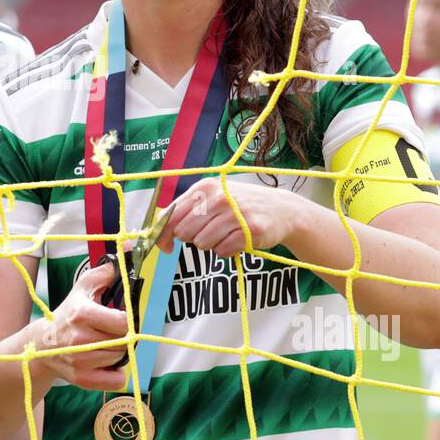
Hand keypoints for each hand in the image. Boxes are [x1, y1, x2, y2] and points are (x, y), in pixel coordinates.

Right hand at [31, 260, 129, 390]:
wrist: (43, 344)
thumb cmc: (69, 313)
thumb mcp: (83, 288)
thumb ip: (105, 272)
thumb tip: (128, 250)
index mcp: (81, 314)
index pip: (122, 322)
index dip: (126, 320)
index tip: (119, 317)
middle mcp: (79, 339)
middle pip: (123, 341)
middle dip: (122, 336)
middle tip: (112, 331)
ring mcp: (80, 361)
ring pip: (120, 359)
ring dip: (118, 352)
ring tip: (106, 343)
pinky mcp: (82, 379)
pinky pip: (116, 380)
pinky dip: (116, 373)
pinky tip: (106, 362)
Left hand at [156, 179, 300, 257]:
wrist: (281, 209)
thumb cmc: (240, 205)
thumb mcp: (214, 197)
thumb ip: (186, 210)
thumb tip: (157, 230)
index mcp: (206, 187)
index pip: (172, 214)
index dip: (163, 234)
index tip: (165, 246)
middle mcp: (219, 198)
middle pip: (185, 232)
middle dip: (192, 238)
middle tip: (208, 233)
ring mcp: (236, 214)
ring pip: (202, 243)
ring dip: (210, 245)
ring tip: (225, 233)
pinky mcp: (250, 231)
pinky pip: (222, 251)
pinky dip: (225, 250)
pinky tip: (236, 240)